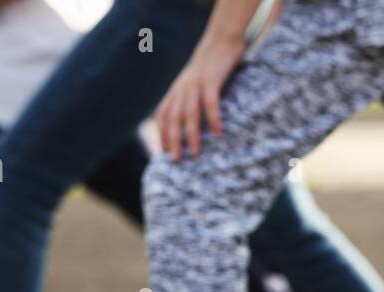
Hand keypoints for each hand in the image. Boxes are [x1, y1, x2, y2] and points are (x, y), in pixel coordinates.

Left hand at [155, 35, 245, 160]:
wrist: (221, 39)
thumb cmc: (210, 65)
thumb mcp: (194, 82)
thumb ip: (189, 98)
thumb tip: (188, 122)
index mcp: (177, 89)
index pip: (163, 115)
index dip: (162, 134)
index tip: (164, 153)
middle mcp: (182, 87)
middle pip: (173, 117)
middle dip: (173, 140)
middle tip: (175, 160)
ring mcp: (196, 83)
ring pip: (189, 113)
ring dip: (192, 134)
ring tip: (195, 153)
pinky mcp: (211, 80)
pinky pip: (210, 103)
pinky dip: (213, 118)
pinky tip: (219, 133)